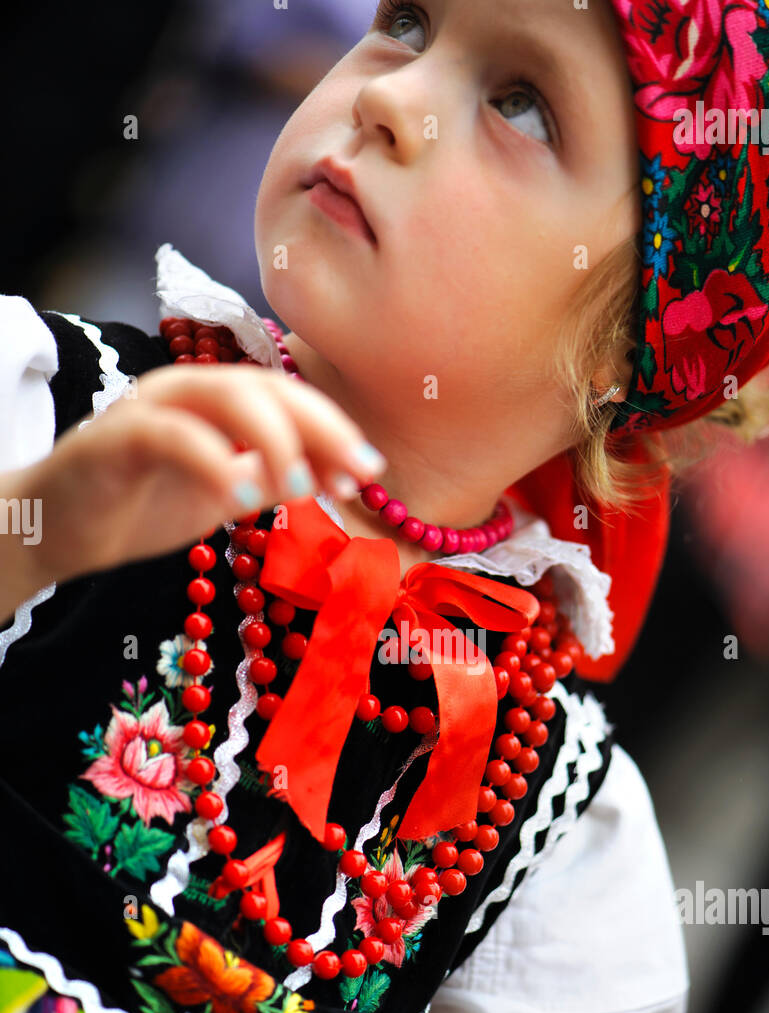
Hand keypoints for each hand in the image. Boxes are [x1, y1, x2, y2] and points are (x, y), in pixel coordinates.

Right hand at [21, 362, 383, 590]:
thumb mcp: (223, 494)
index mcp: (214, 400)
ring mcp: (149, 407)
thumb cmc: (141, 505)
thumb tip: (332, 474)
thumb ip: (272, 478)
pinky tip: (243, 500)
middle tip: (355, 473)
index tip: (368, 470)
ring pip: (223, 396)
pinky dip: (213, 461)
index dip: (332, 427)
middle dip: (319, 426)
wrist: (59, 531)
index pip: (286, 396)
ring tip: (302, 485)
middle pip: (264, 387)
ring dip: (275, 439)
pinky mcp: (115, 437)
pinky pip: (171, 435)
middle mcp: (185, 390)